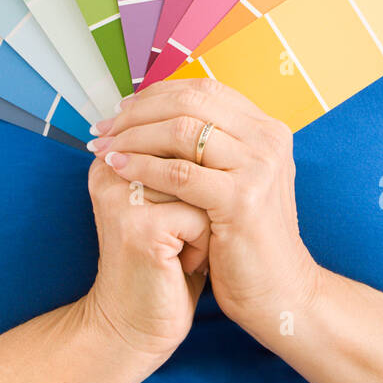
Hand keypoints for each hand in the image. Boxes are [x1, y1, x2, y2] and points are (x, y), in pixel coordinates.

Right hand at [81, 150, 212, 361]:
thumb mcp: (169, 205)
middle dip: (202, 198)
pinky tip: (181, 265)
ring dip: (206, 220)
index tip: (178, 216)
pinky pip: (200, 217)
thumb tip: (221, 125)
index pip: (178, 134)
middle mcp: (110, 172)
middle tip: (184, 234)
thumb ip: (179, 164)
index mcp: (114, 160)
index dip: (198, 177)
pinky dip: (203, 245)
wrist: (135, 328)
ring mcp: (123, 198)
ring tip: (182, 249)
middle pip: (190, 157)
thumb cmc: (163, 266)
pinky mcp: (139, 227)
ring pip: (200, 183)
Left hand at [86, 79, 322, 334]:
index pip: (203, 90)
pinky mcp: (242, 199)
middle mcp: (268, 140)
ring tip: (104, 146)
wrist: (278, 292)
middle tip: (104, 127)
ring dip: (134, 136)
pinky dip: (142, 166)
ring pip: (182, 131)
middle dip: (139, 112)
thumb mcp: (235, 179)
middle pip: (191, 103)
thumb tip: (153, 111)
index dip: (156, 95)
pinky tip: (117, 168)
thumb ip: (210, 145)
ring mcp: (259, 167)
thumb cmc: (246, 238)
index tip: (121, 110)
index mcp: (266, 129)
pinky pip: (180, 173)